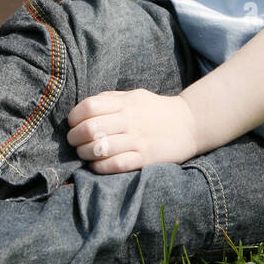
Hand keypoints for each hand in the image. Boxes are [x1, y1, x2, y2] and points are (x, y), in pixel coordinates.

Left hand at [65, 89, 200, 173]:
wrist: (190, 123)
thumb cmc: (155, 110)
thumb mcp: (134, 96)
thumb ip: (110, 99)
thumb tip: (82, 108)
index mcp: (125, 102)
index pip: (89, 106)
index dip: (74, 117)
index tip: (73, 124)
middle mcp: (129, 119)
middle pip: (90, 128)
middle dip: (75, 138)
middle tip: (74, 142)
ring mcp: (138, 139)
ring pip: (100, 148)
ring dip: (85, 154)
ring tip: (85, 154)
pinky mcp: (145, 158)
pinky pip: (116, 164)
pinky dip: (100, 167)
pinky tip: (96, 165)